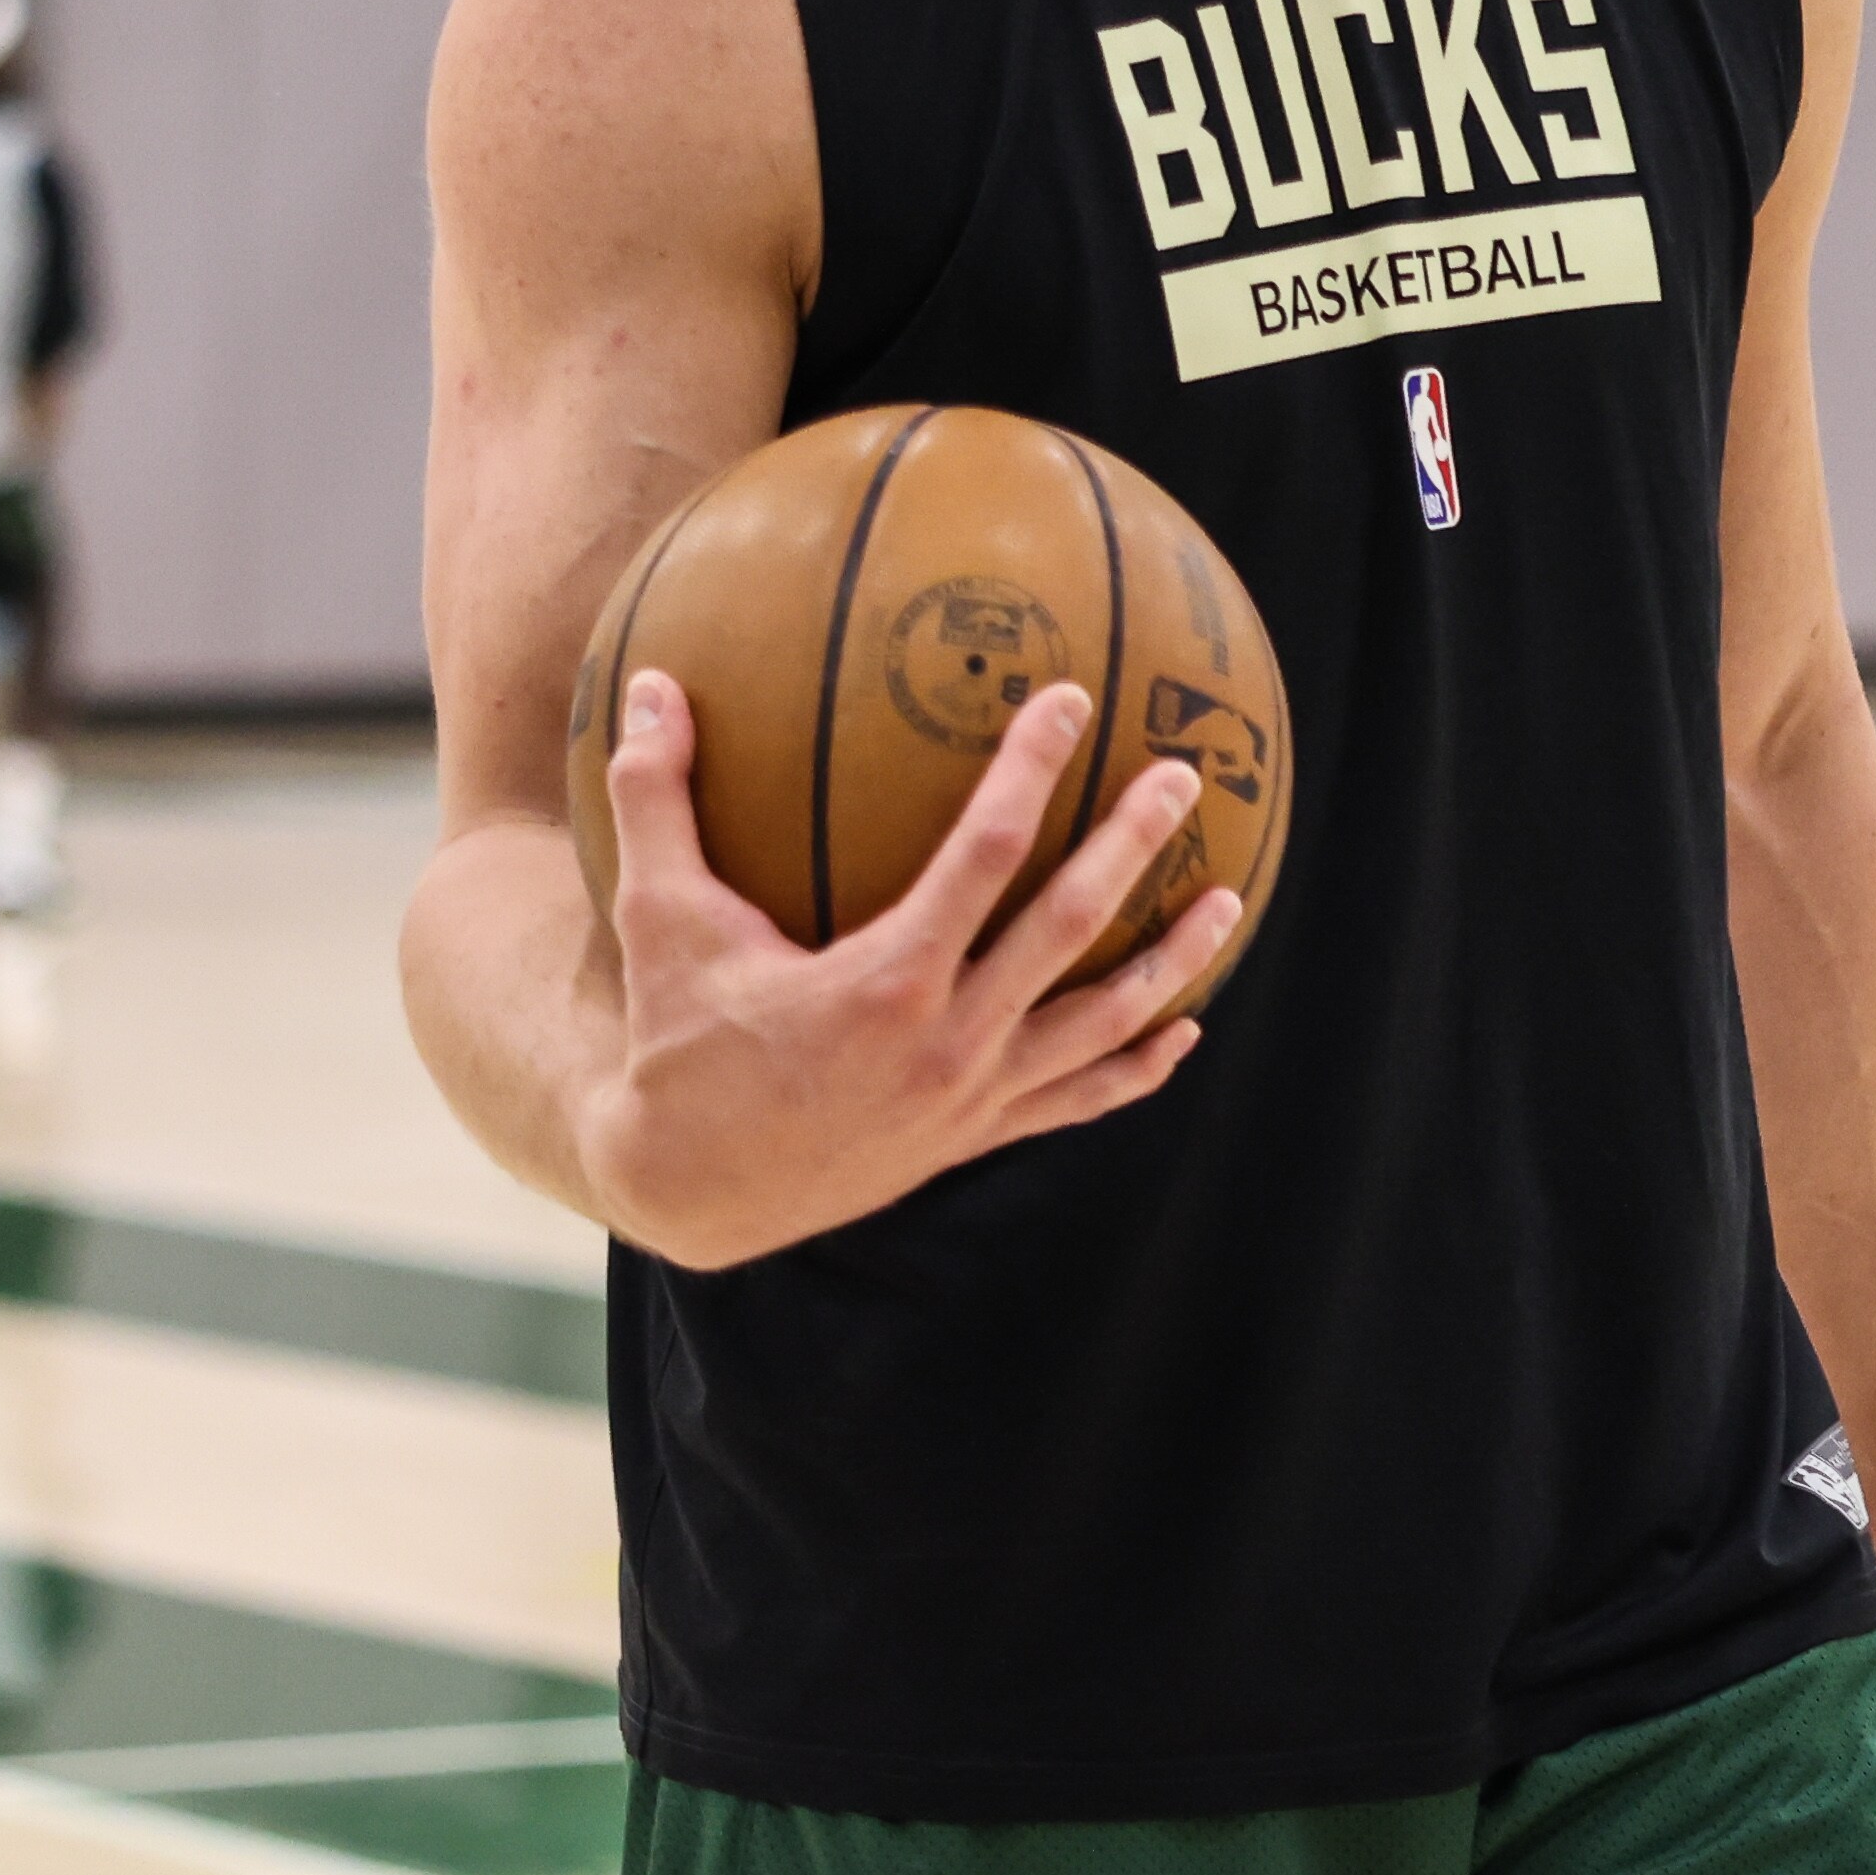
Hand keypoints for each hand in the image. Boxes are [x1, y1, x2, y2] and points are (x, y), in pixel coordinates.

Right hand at [573, 671, 1238, 1267]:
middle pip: (1070, 928)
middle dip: (1133, 845)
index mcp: (884, 981)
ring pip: (1100, 1023)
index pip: (984, 854)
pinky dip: (1137, 1067)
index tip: (1072, 703)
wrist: (692, 1191)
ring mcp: (972, 1097)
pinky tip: (1183, 1030)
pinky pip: (1078, 1100)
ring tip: (1229, 899)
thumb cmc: (676, 1043)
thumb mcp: (658, 920)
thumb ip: (657, 798)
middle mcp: (947, 1041)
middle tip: (1185, 777)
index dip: (1032, 771)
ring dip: (1170, 960)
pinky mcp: (976, 1138)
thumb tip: (646, 683)